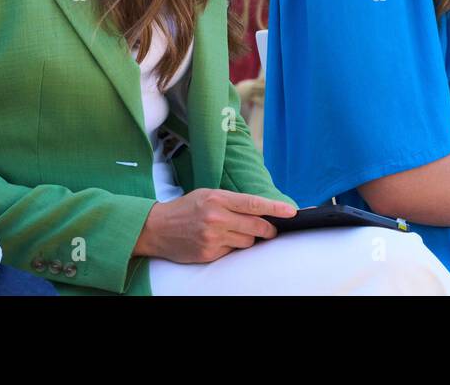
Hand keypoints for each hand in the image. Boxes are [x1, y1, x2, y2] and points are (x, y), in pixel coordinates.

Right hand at [133, 189, 294, 263]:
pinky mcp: (209, 254)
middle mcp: (217, 218)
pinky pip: (232, 253)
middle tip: (269, 229)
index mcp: (218, 199)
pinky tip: (219, 241)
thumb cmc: (186, 208)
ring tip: (232, 232)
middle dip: (267, 229)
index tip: (292, 212)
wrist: (157, 228)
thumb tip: (260, 210)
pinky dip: (232, 248)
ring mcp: (213, 238)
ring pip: (247, 242)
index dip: (276, 209)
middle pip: (256, 227)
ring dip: (247, 239)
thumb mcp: (208, 195)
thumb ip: (233, 202)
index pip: (254, 204)